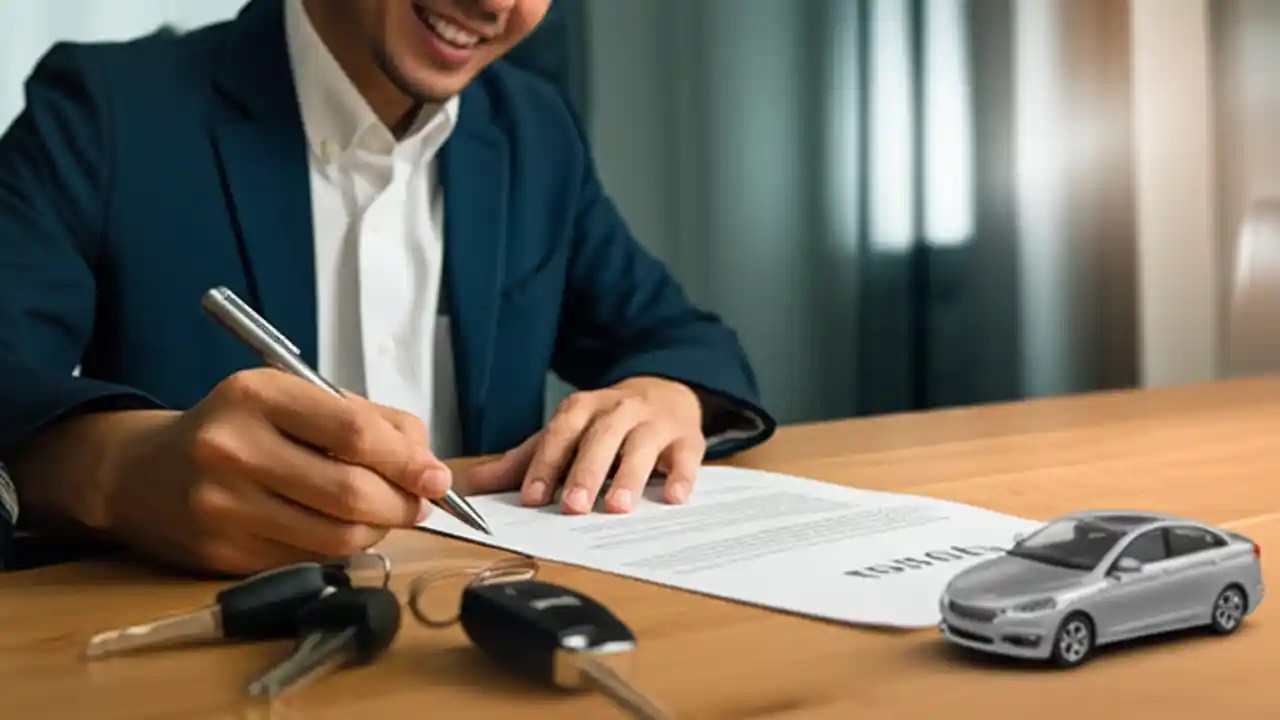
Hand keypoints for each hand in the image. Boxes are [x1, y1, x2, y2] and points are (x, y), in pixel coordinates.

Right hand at [93, 369, 446, 573]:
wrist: (142, 472)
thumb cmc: (238, 428)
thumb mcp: (293, 400)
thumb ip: (368, 420)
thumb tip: (428, 463)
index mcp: (257, 395)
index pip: (355, 433)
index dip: (408, 461)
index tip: (438, 477)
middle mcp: (233, 449)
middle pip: (351, 492)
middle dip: (403, 503)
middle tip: (420, 503)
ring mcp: (223, 506)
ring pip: (337, 536)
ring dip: (378, 530)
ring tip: (382, 514)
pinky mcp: (221, 553)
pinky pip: (309, 559)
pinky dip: (340, 548)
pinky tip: (338, 529)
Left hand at [466, 377, 706, 513]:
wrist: (665, 393)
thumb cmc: (608, 423)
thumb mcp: (567, 434)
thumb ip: (526, 460)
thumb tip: (476, 484)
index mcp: (584, 409)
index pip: (561, 434)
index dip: (546, 465)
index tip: (532, 498)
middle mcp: (619, 410)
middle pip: (601, 437)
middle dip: (585, 471)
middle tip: (572, 506)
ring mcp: (655, 422)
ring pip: (642, 444)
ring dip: (630, 475)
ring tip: (618, 507)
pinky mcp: (687, 438)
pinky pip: (687, 456)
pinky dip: (682, 476)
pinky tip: (675, 497)